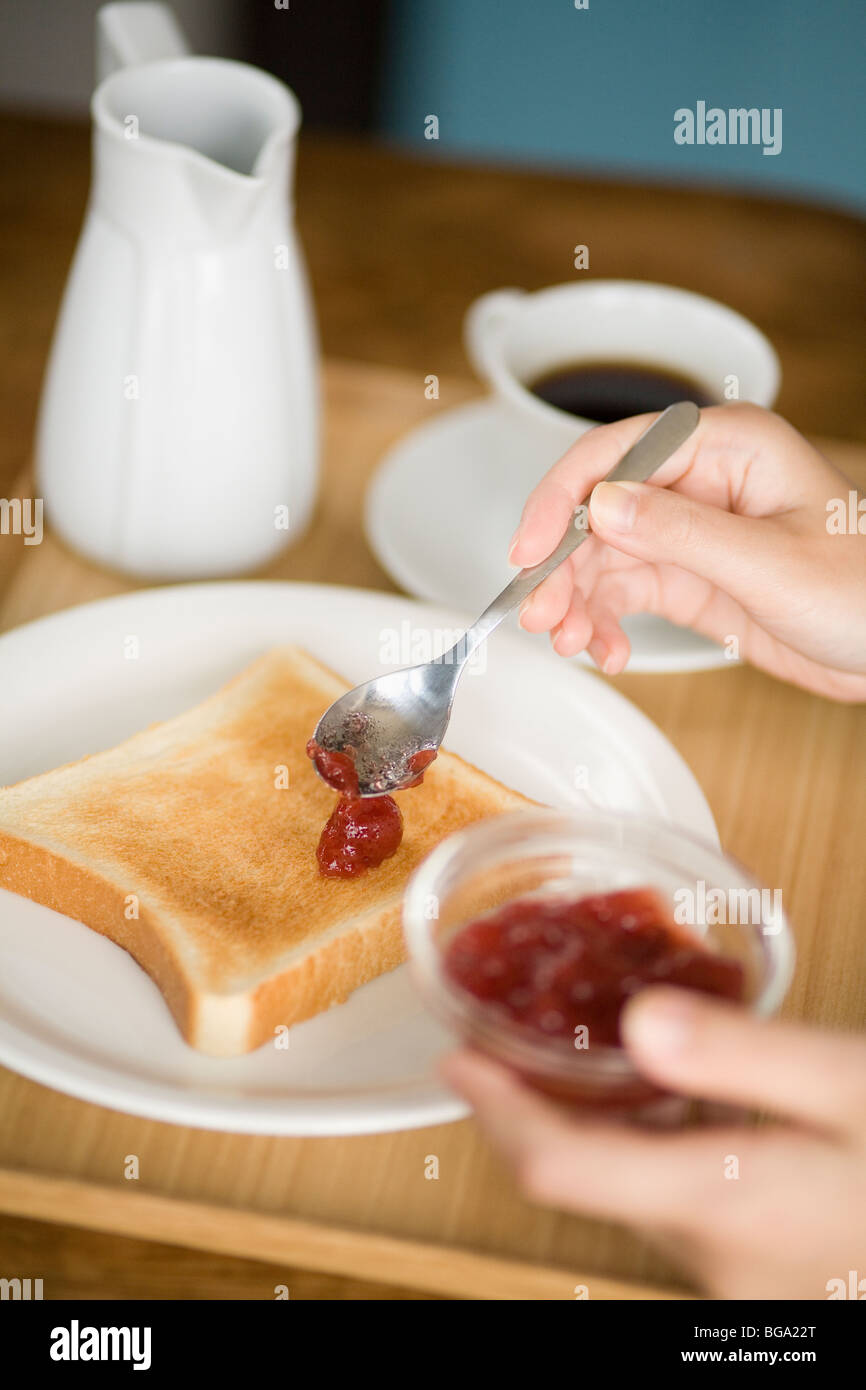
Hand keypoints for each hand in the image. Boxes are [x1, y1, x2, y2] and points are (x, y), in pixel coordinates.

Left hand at [441, 987, 865, 1298]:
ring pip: (626, 1188)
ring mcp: (733, 1272)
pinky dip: (644, 1143)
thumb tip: (639, 1019)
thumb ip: (745, 1055)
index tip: (454, 1056)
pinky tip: (666, 1095)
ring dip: (585, 1125)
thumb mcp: (853, 1088)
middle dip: (528, 1111)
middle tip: (502, 1038)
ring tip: (569, 1049)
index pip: (555, 1167)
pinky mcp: (756, 1267)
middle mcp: (709, 1253)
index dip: (492, 1111)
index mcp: (718, 1203)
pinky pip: (674, 1198)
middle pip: (581, 1179)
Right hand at [510, 404, 865, 701]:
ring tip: (571, 644)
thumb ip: (682, 533)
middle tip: (543, 616)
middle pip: (597, 510)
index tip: (529, 551)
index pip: (617, 454)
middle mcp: (701, 483)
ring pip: (602, 557)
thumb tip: (600, 506)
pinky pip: (625, 593)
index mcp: (727, 448)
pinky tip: (607, 652)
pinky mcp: (691, 579)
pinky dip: (604, 623)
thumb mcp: (772, 564)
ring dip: (576, 600)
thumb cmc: (865, 592)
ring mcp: (692, 532)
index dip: (561, 499)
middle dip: (562, 565)